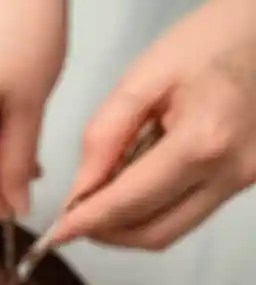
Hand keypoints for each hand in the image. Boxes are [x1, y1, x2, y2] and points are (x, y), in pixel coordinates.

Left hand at [51, 0, 255, 249]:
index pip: (131, 202)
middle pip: (155, 233)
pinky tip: (135, 182)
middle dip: (106, 232)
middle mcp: (232, 171)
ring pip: (173, 230)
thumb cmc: (208, 41)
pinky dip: (154, 208)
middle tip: (73, 217)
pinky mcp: (248, 179)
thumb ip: (104, 137)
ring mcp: (246, 179)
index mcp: (202, 142)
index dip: (87, 223)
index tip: (55, 234)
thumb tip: (78, 192)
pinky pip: (191, 211)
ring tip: (101, 197)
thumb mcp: (143, 79)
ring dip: (129, 225)